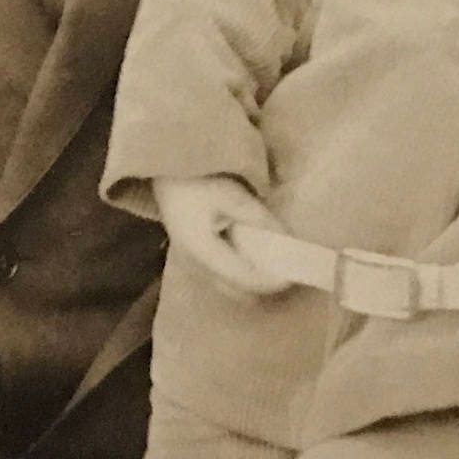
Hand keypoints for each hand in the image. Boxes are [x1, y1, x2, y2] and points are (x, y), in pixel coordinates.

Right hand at [152, 175, 296, 298]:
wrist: (163, 169)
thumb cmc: (195, 178)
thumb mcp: (229, 193)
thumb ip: (257, 217)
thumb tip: (285, 239)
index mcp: (203, 252)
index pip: (244, 277)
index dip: (270, 280)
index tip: (295, 276)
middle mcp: (194, 264)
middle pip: (235, 289)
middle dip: (261, 285)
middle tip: (287, 274)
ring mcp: (189, 262)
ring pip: (226, 285)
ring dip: (250, 281)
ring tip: (274, 268)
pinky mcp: (190, 254)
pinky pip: (219, 275)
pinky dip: (239, 273)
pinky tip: (253, 259)